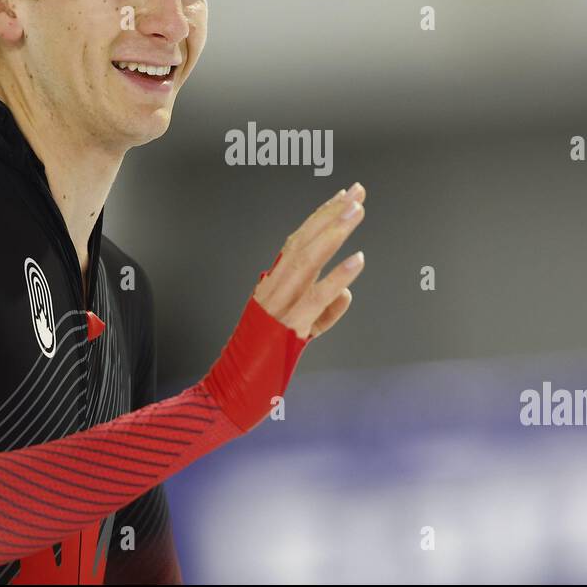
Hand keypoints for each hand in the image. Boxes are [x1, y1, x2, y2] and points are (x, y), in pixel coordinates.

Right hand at [200, 182, 367, 433]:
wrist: (228, 394)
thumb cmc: (259, 364)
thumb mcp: (297, 334)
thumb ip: (322, 314)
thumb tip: (346, 296)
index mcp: (272, 286)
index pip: (298, 242)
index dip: (321, 217)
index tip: (344, 196)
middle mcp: (272, 290)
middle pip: (303, 242)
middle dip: (331, 214)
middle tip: (357, 192)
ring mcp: (277, 308)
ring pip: (306, 261)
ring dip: (333, 233)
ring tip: (356, 211)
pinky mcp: (285, 329)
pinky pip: (314, 298)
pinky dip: (337, 277)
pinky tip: (357, 260)